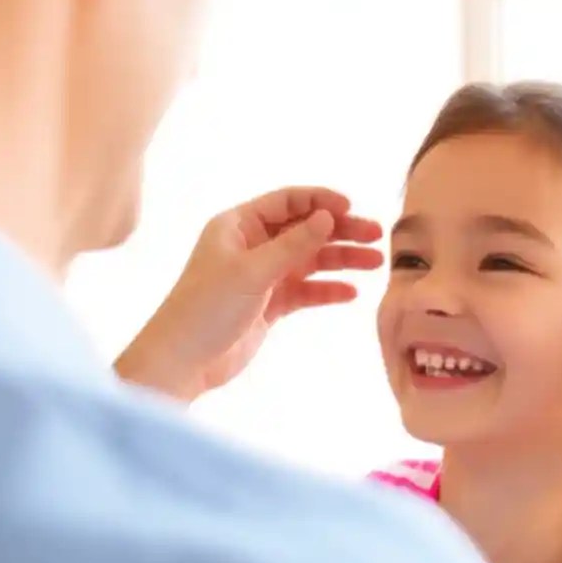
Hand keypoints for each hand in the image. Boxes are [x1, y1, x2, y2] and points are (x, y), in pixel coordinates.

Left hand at [117, 187, 383, 401]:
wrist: (184, 360)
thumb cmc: (207, 308)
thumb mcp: (253, 270)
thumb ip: (294, 244)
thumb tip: (328, 216)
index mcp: (238, 226)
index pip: (287, 202)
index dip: (321, 201)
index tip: (351, 208)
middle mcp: (251, 246)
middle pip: (304, 230)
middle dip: (340, 232)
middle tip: (377, 236)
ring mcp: (261, 276)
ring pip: (309, 261)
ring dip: (341, 260)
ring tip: (375, 263)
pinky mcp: (269, 305)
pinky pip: (304, 291)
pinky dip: (327, 290)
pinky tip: (351, 292)